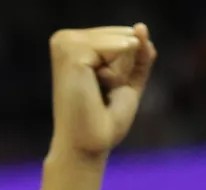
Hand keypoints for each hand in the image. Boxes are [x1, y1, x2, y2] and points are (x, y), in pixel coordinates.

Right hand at [43, 24, 155, 189]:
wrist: (89, 147)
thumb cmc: (104, 122)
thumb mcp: (128, 81)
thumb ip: (139, 53)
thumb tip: (140, 27)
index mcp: (74, 43)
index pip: (123, 36)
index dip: (126, 67)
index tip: (104, 90)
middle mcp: (65, 39)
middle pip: (124, 35)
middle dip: (125, 67)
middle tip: (101, 94)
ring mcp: (66, 43)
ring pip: (122, 40)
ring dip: (120, 72)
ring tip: (97, 92)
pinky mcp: (73, 53)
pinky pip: (119, 48)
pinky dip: (118, 72)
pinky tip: (96, 88)